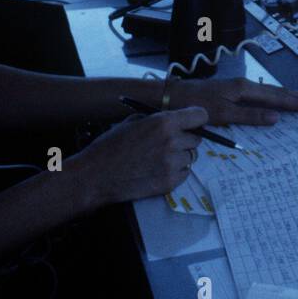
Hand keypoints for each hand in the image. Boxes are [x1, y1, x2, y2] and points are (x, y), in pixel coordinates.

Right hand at [69, 106, 207, 207]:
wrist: (97, 176)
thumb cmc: (111, 146)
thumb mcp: (133, 121)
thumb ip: (158, 119)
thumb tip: (175, 119)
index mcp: (164, 122)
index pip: (200, 116)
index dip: (197, 118)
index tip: (193, 122)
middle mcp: (173, 142)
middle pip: (196, 138)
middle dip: (186, 139)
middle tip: (169, 143)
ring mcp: (173, 164)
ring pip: (191, 157)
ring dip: (180, 156)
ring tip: (160, 158)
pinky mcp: (170, 183)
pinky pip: (185, 173)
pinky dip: (176, 172)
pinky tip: (158, 170)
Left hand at [162, 77, 297, 126]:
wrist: (175, 95)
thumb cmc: (197, 105)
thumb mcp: (223, 113)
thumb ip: (250, 115)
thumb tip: (276, 118)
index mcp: (245, 89)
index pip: (277, 97)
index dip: (297, 103)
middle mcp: (245, 85)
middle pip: (278, 91)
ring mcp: (240, 87)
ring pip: (271, 92)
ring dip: (290, 96)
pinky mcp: (234, 91)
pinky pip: (262, 94)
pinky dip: (276, 97)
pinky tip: (279, 100)